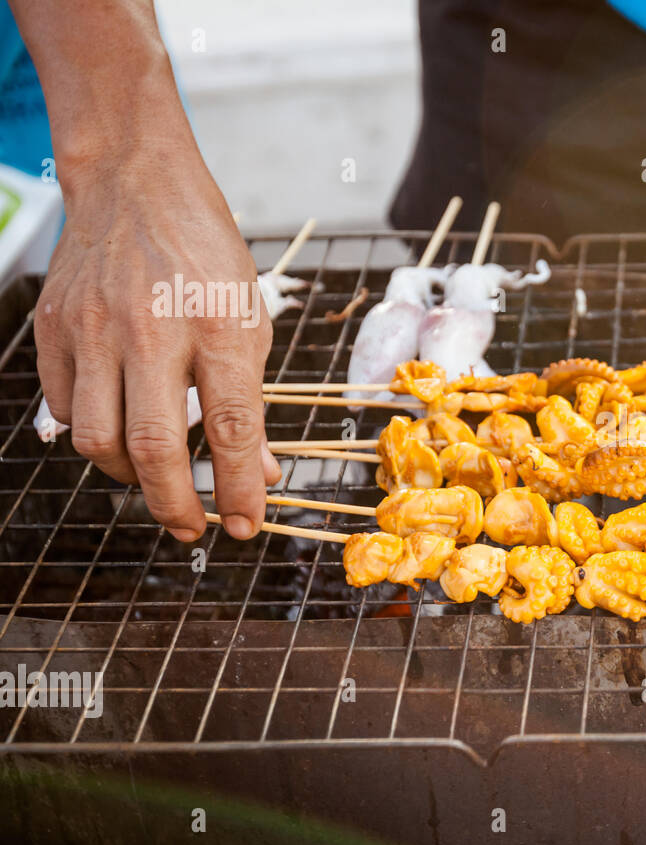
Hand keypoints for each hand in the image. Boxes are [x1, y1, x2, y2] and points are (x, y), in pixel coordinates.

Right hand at [35, 152, 280, 540]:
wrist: (136, 185)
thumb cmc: (205, 257)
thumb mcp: (250, 321)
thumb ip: (250, 400)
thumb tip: (261, 473)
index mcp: (218, 326)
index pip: (231, 428)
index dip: (240, 489)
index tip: (246, 525)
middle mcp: (151, 330)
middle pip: (154, 447)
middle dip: (175, 504)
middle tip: (193, 529)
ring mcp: (93, 328)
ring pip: (96, 439)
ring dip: (128, 475)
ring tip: (155, 478)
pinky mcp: (54, 327)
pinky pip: (62, 408)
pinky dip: (91, 435)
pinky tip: (117, 430)